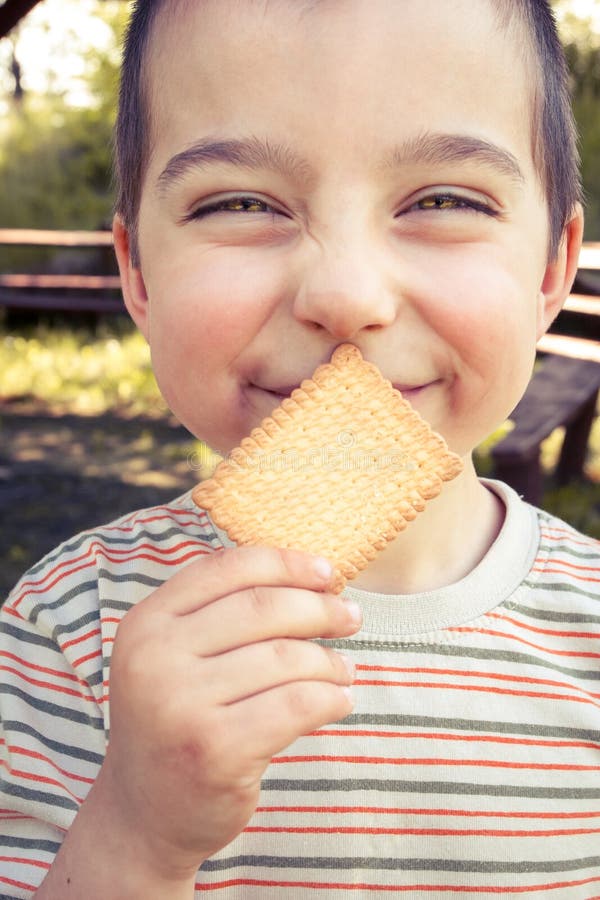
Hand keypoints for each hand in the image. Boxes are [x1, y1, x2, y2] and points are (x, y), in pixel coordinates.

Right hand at [97, 547, 359, 883]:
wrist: (142, 813)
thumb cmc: (176, 720)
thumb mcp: (173, 655)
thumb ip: (219, 612)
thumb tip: (312, 576)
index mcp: (147, 622)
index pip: (229, 568)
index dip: (287, 563)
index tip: (327, 572)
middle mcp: (155, 657)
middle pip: (263, 608)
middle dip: (320, 608)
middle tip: (351, 617)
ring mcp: (182, 704)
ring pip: (286, 658)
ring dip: (329, 661)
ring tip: (344, 669)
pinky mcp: (216, 750)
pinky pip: (297, 705)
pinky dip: (330, 698)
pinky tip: (339, 702)